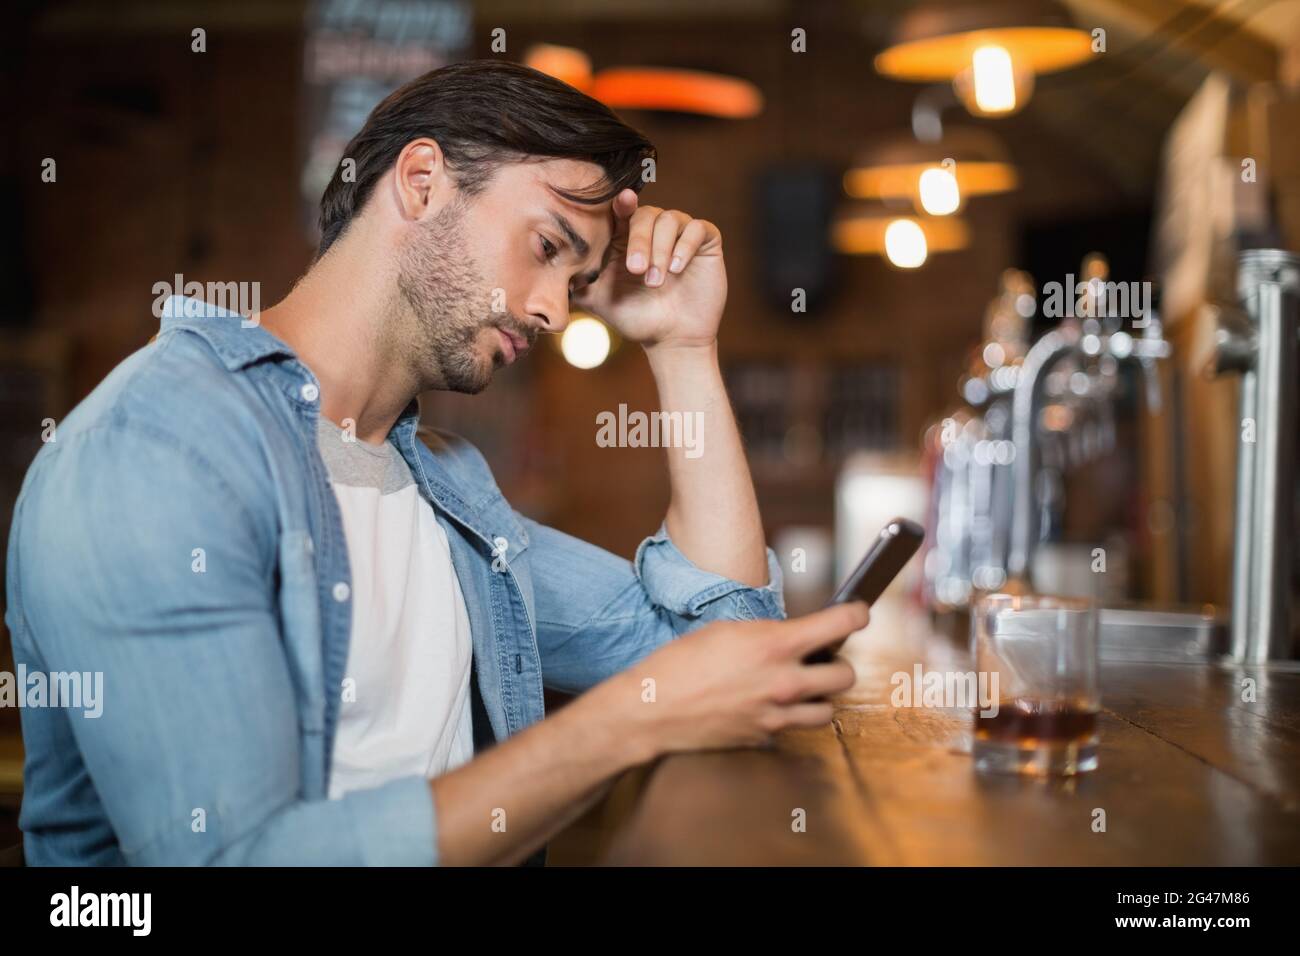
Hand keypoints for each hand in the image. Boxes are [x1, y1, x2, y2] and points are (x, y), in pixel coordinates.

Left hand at [572, 188, 725, 349]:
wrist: (671, 340)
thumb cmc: (635, 318)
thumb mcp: (598, 299)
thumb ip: (576, 280)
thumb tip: (544, 268)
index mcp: (627, 237)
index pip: (622, 211)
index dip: (621, 204)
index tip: (621, 202)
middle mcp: (654, 230)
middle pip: (645, 215)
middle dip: (639, 241)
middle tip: (635, 270)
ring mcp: (680, 233)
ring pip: (670, 221)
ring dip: (661, 250)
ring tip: (656, 281)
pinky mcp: (705, 242)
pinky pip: (697, 228)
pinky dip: (685, 245)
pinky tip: (678, 268)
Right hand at [609, 602, 869, 758]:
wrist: (653, 710)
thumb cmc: (680, 663)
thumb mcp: (725, 631)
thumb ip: (766, 634)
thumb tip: (791, 637)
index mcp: (774, 645)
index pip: (839, 626)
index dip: (857, 615)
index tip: (858, 613)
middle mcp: (783, 682)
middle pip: (846, 676)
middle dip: (840, 663)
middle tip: (825, 658)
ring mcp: (776, 716)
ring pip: (828, 711)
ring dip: (821, 697)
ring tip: (804, 687)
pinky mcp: (764, 738)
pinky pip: (793, 729)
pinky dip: (790, 718)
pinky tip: (772, 707)